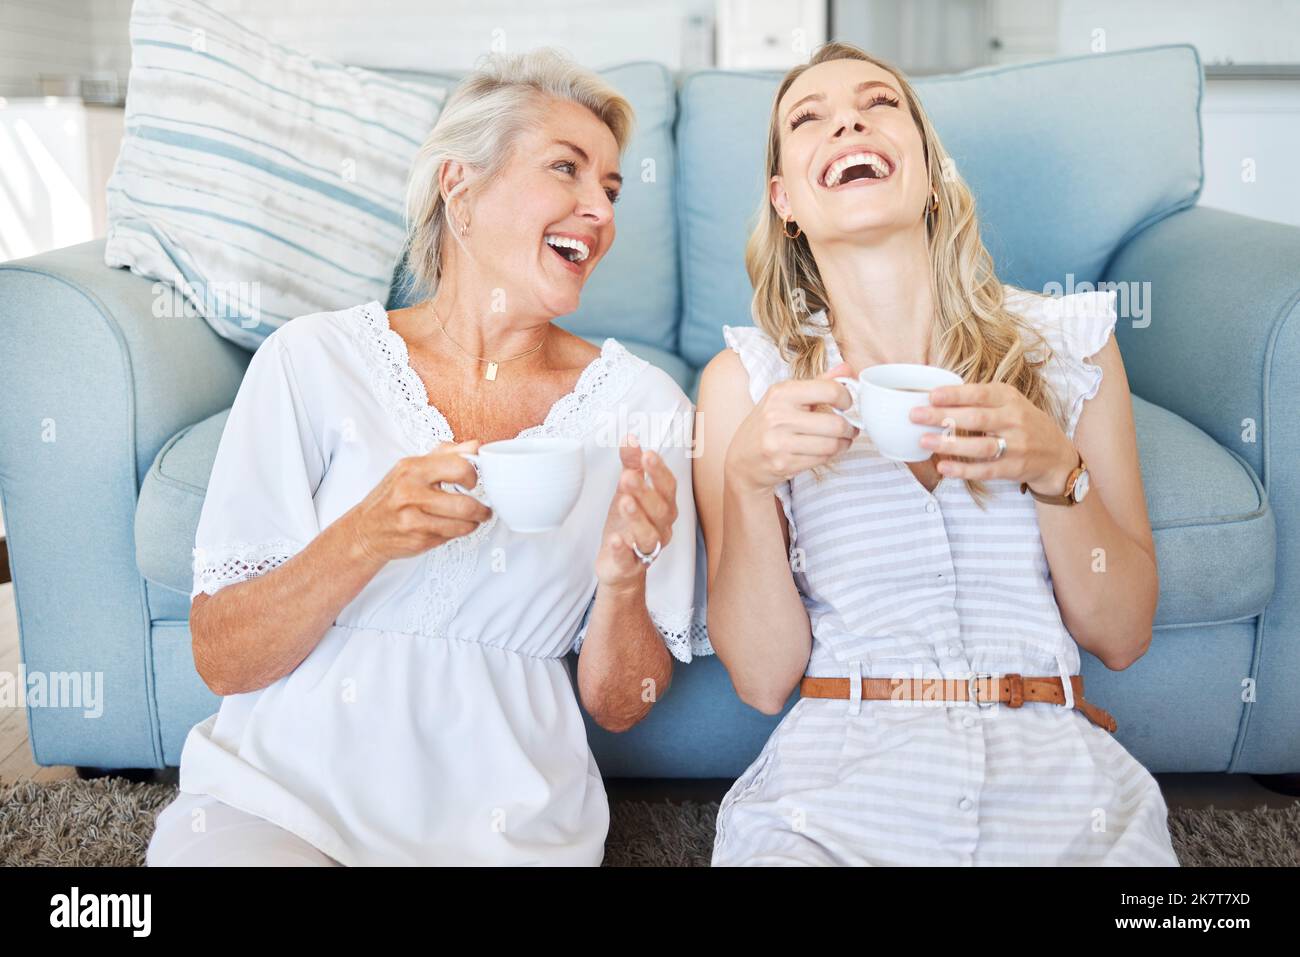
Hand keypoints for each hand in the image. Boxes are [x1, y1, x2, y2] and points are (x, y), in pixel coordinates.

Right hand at [343, 439, 493, 563]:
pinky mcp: (417, 540)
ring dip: (473, 523)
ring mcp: (413, 519)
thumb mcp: (412, 468)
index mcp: (412, 468)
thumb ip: (446, 454)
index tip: (473, 482)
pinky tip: (451, 527)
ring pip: (462, 524)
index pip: (459, 467)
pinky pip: (451, 537)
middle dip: (481, 509)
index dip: (474, 475)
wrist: (365, 530)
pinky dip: (457, 533)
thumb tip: (475, 445)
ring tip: (472, 519)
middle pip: (465, 504)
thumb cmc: (392, 497)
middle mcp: (410, 492)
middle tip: (483, 509)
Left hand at [595, 433, 677, 592]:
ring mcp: (648, 549)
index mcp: (664, 507)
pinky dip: (623, 550)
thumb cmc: (627, 524)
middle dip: (646, 492)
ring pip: (648, 534)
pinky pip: (629, 559)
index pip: (667, 487)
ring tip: (624, 502)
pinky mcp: (630, 566)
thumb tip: (630, 438)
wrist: (619, 565)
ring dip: (637, 518)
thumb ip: (631, 465)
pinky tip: (615, 540)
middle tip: (628, 477)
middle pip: (660, 510)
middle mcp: (662, 528)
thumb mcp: (628, 491)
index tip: (647, 454)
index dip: (659, 472)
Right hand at [725, 360, 858, 494]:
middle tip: (850, 428)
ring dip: (843, 443)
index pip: (829, 390)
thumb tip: (848, 368)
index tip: (846, 404)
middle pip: (835, 423)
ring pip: (831, 444)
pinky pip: (822, 459)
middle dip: (849, 427)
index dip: (846, 398)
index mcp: (781, 392)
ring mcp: (779, 442)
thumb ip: (819, 382)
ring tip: (841, 440)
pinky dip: (830, 455)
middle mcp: (778, 415)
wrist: (742, 458)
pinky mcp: (783, 463)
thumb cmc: (768, 424)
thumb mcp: (786, 398)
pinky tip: (826, 450)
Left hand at [910, 382, 1077, 494]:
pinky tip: (943, 468)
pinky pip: (985, 469)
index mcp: (1010, 398)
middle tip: (915, 416)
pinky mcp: (1013, 468)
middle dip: (942, 417)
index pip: (980, 394)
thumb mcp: (1009, 402)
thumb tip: (935, 395)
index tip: (930, 395)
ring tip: (923, 441)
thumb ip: (980, 398)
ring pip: (979, 445)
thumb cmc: (1023, 423)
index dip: (955, 395)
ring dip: (949, 444)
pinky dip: (963, 470)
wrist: (1057, 455)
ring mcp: (1016, 445)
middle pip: (976, 418)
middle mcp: (1014, 420)